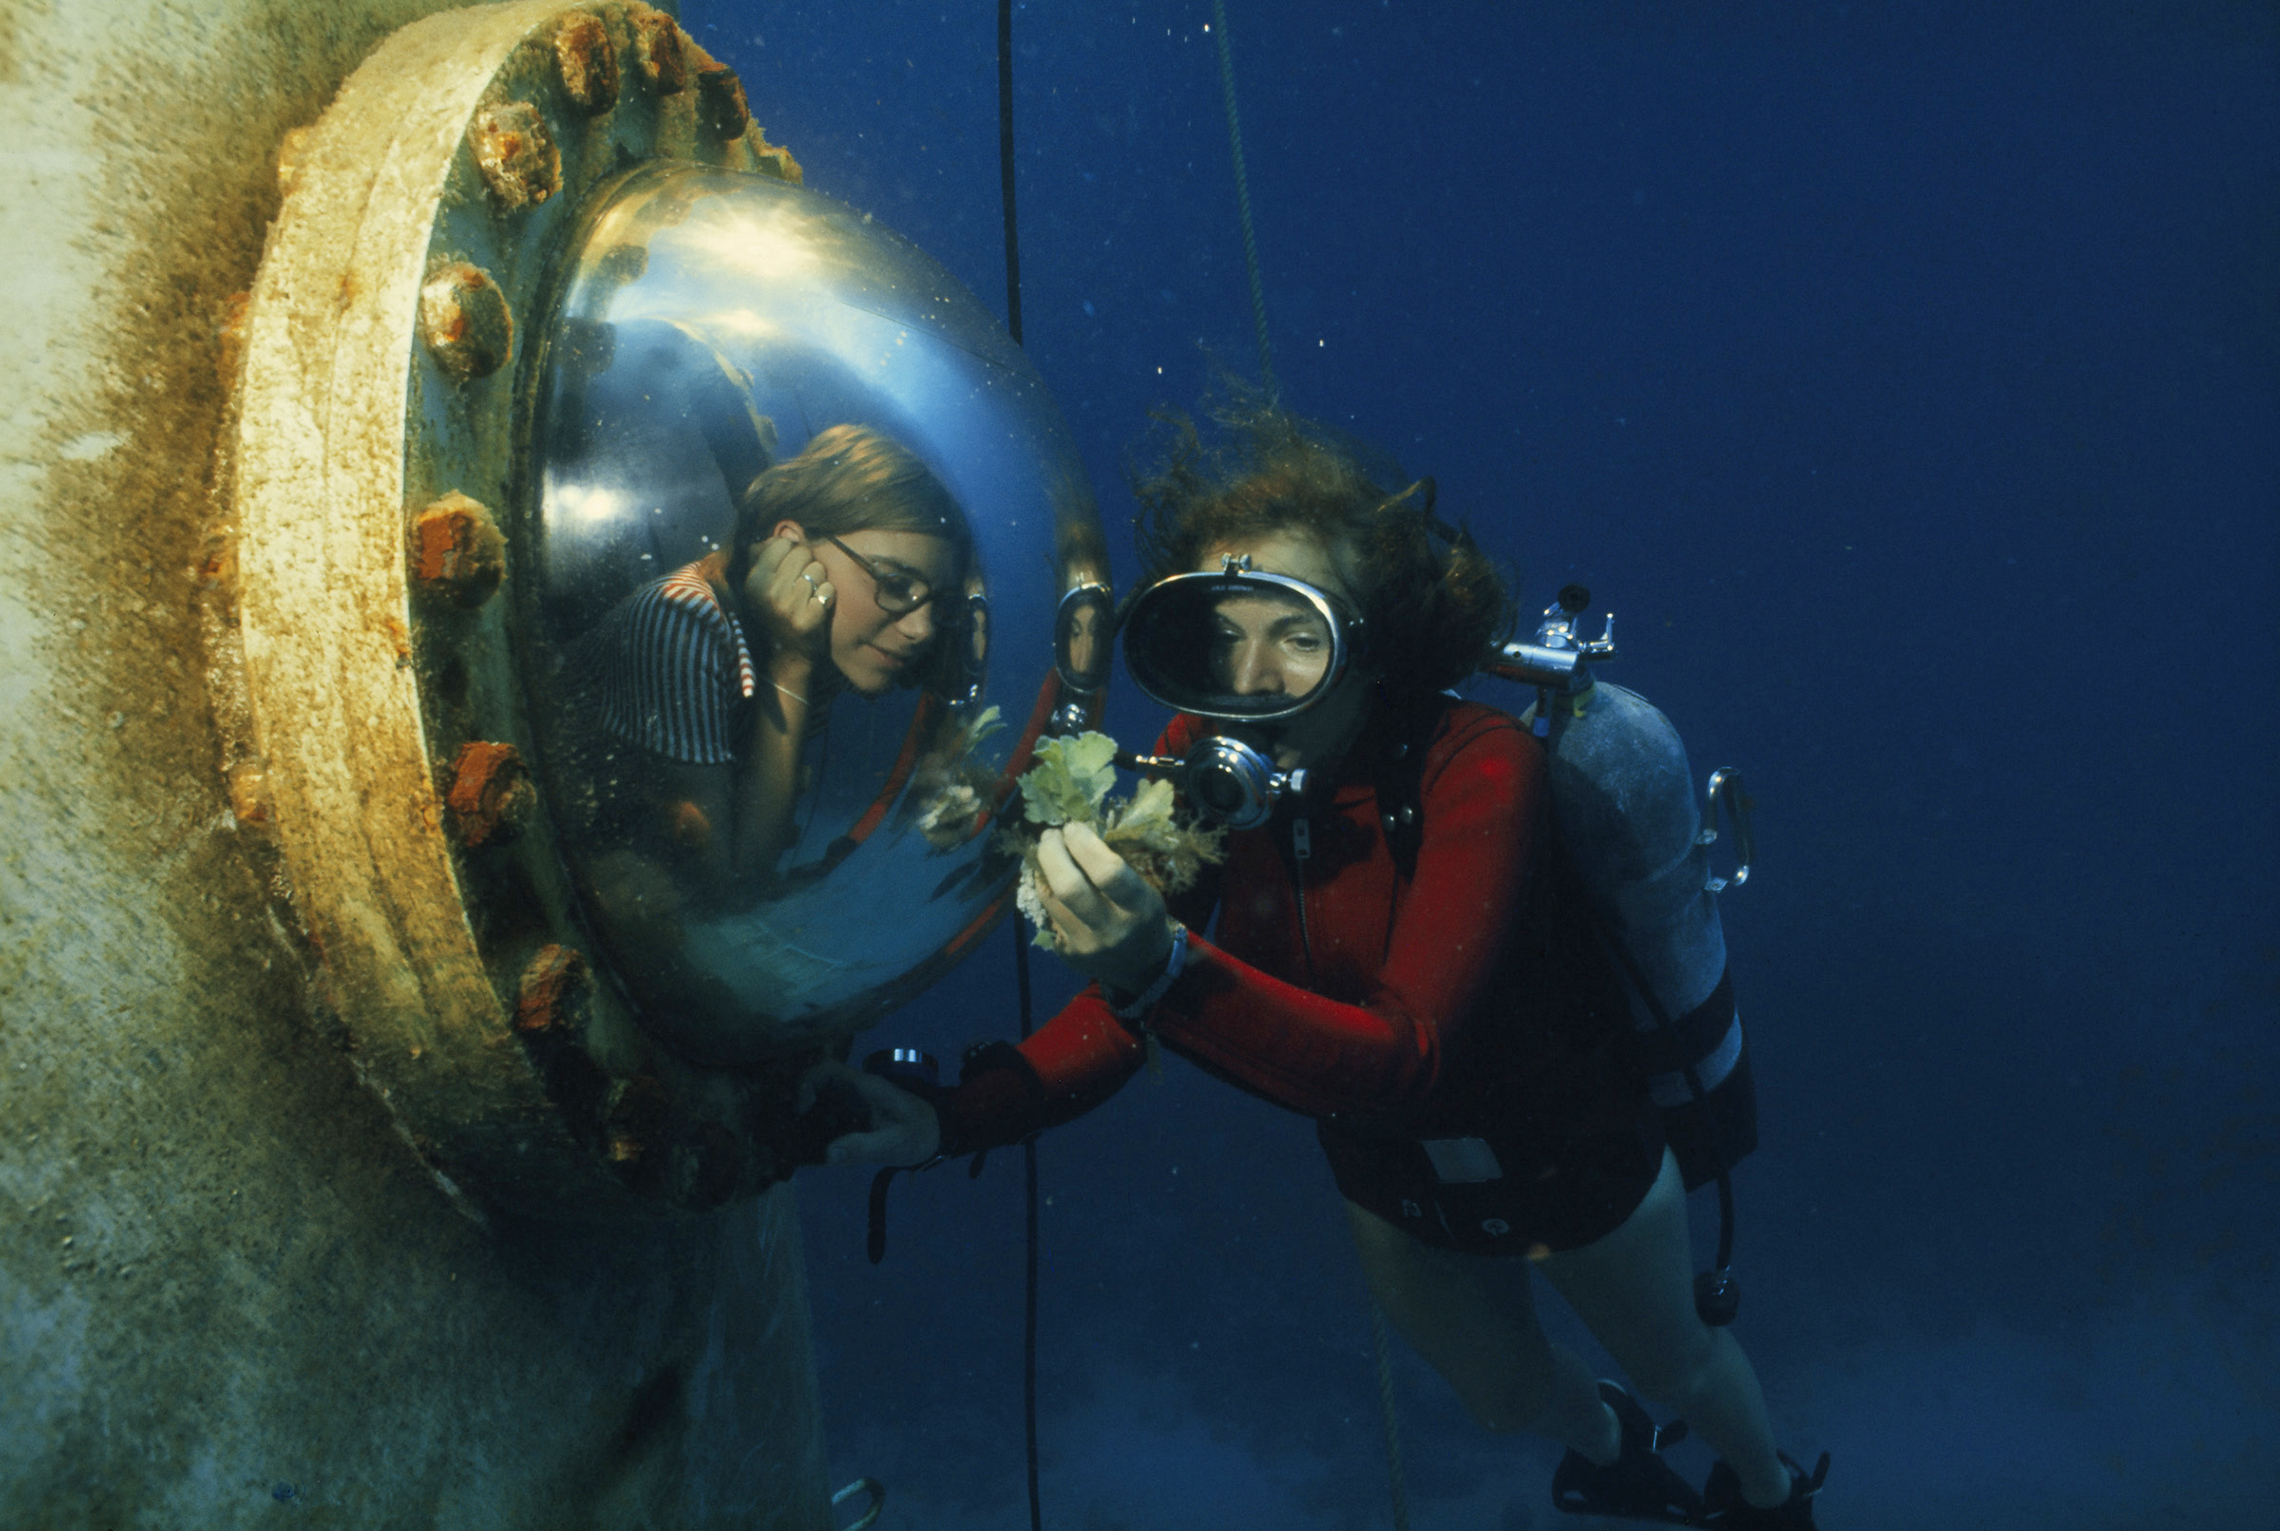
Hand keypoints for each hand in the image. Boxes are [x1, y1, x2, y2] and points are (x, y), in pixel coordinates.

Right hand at [744, 532, 833, 662]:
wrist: (788, 654)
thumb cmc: (778, 609)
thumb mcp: (761, 583)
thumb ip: (767, 552)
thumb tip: (787, 531)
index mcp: (753, 580)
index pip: (783, 543)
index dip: (791, 553)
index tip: (788, 571)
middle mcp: (767, 592)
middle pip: (803, 553)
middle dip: (806, 566)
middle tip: (799, 587)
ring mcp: (787, 607)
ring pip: (818, 569)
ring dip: (818, 581)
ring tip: (807, 598)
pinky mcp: (808, 619)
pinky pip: (828, 588)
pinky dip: (827, 596)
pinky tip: (817, 608)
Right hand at [794, 1060, 940, 1166]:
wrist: (939, 1134)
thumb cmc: (919, 1134)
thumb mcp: (893, 1144)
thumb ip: (862, 1147)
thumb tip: (827, 1154)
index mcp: (865, 1087)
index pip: (827, 1070)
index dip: (805, 1084)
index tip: (799, 1112)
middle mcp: (856, 1090)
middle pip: (818, 1085)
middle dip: (801, 1106)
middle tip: (794, 1134)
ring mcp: (855, 1102)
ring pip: (821, 1101)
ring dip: (808, 1120)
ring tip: (800, 1145)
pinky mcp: (856, 1115)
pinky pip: (830, 1115)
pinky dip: (819, 1130)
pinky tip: (815, 1151)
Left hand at [1034, 820, 1174, 993]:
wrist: (1142, 966)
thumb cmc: (1143, 916)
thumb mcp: (1144, 890)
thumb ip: (1114, 867)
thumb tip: (1075, 833)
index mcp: (1139, 908)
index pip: (1108, 872)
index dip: (1084, 844)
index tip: (1074, 826)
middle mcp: (1111, 929)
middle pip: (1069, 888)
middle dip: (1052, 853)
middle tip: (1050, 835)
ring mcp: (1085, 945)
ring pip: (1050, 899)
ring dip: (1043, 869)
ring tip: (1047, 851)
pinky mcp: (1067, 953)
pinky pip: (1047, 914)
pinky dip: (1046, 891)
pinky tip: (1051, 879)